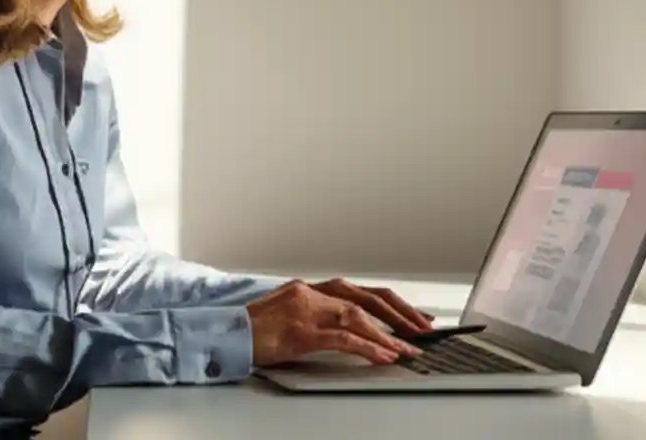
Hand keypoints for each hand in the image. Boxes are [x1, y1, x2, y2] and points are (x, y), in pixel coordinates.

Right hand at [246, 280, 426, 366]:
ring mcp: (305, 310)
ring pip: (357, 316)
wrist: (223, 334)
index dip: (389, 303)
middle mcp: (310, 293)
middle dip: (399, 313)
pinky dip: (367, 346)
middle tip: (423, 328)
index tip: (412, 316)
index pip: (359, 291)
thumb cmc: (252, 330)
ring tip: (407, 348)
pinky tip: (383, 355)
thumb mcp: (288, 315)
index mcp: (309, 289)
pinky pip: (342, 338)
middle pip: (365, 296)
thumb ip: (316, 316)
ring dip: (387, 333)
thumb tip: (349, 330)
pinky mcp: (300, 332)